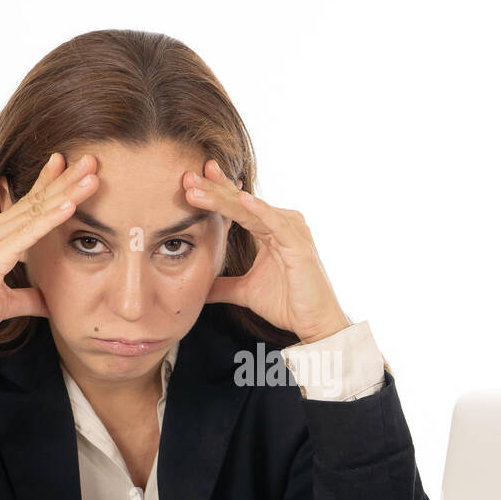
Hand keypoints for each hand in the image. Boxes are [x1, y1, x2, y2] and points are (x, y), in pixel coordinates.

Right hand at [0, 152, 99, 379]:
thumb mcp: (7, 302)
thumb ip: (29, 298)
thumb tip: (48, 302)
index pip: (28, 204)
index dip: (50, 183)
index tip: (68, 165)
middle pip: (36, 199)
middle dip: (66, 178)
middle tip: (91, 159)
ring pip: (37, 210)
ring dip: (67, 191)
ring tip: (91, 174)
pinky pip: (29, 232)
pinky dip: (51, 218)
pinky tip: (70, 205)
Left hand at [183, 161, 350, 343]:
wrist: (314, 322)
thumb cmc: (288, 304)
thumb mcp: (246, 292)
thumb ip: (224, 286)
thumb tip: (200, 290)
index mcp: (269, 229)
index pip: (237, 206)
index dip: (214, 193)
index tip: (188, 182)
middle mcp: (281, 224)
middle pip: (241, 202)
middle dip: (212, 190)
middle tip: (186, 177)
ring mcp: (291, 231)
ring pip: (251, 209)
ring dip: (223, 198)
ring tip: (197, 189)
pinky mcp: (299, 244)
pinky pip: (276, 223)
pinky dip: (260, 210)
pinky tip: (242, 198)